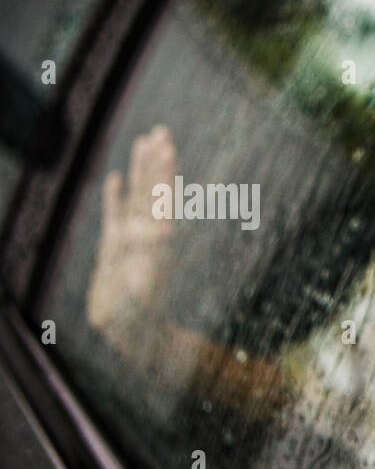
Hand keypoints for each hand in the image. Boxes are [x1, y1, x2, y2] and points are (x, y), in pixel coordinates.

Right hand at [88, 125, 176, 350]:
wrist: (130, 335)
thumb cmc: (136, 321)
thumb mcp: (142, 295)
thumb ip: (150, 263)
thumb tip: (164, 233)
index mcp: (155, 244)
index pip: (161, 201)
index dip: (163, 175)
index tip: (167, 148)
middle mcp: (145, 237)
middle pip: (151, 192)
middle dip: (156, 163)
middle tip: (163, 132)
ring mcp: (129, 241)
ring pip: (135, 198)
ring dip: (140, 171)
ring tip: (146, 142)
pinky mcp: (113, 250)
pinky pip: (113, 216)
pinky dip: (113, 197)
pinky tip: (114, 178)